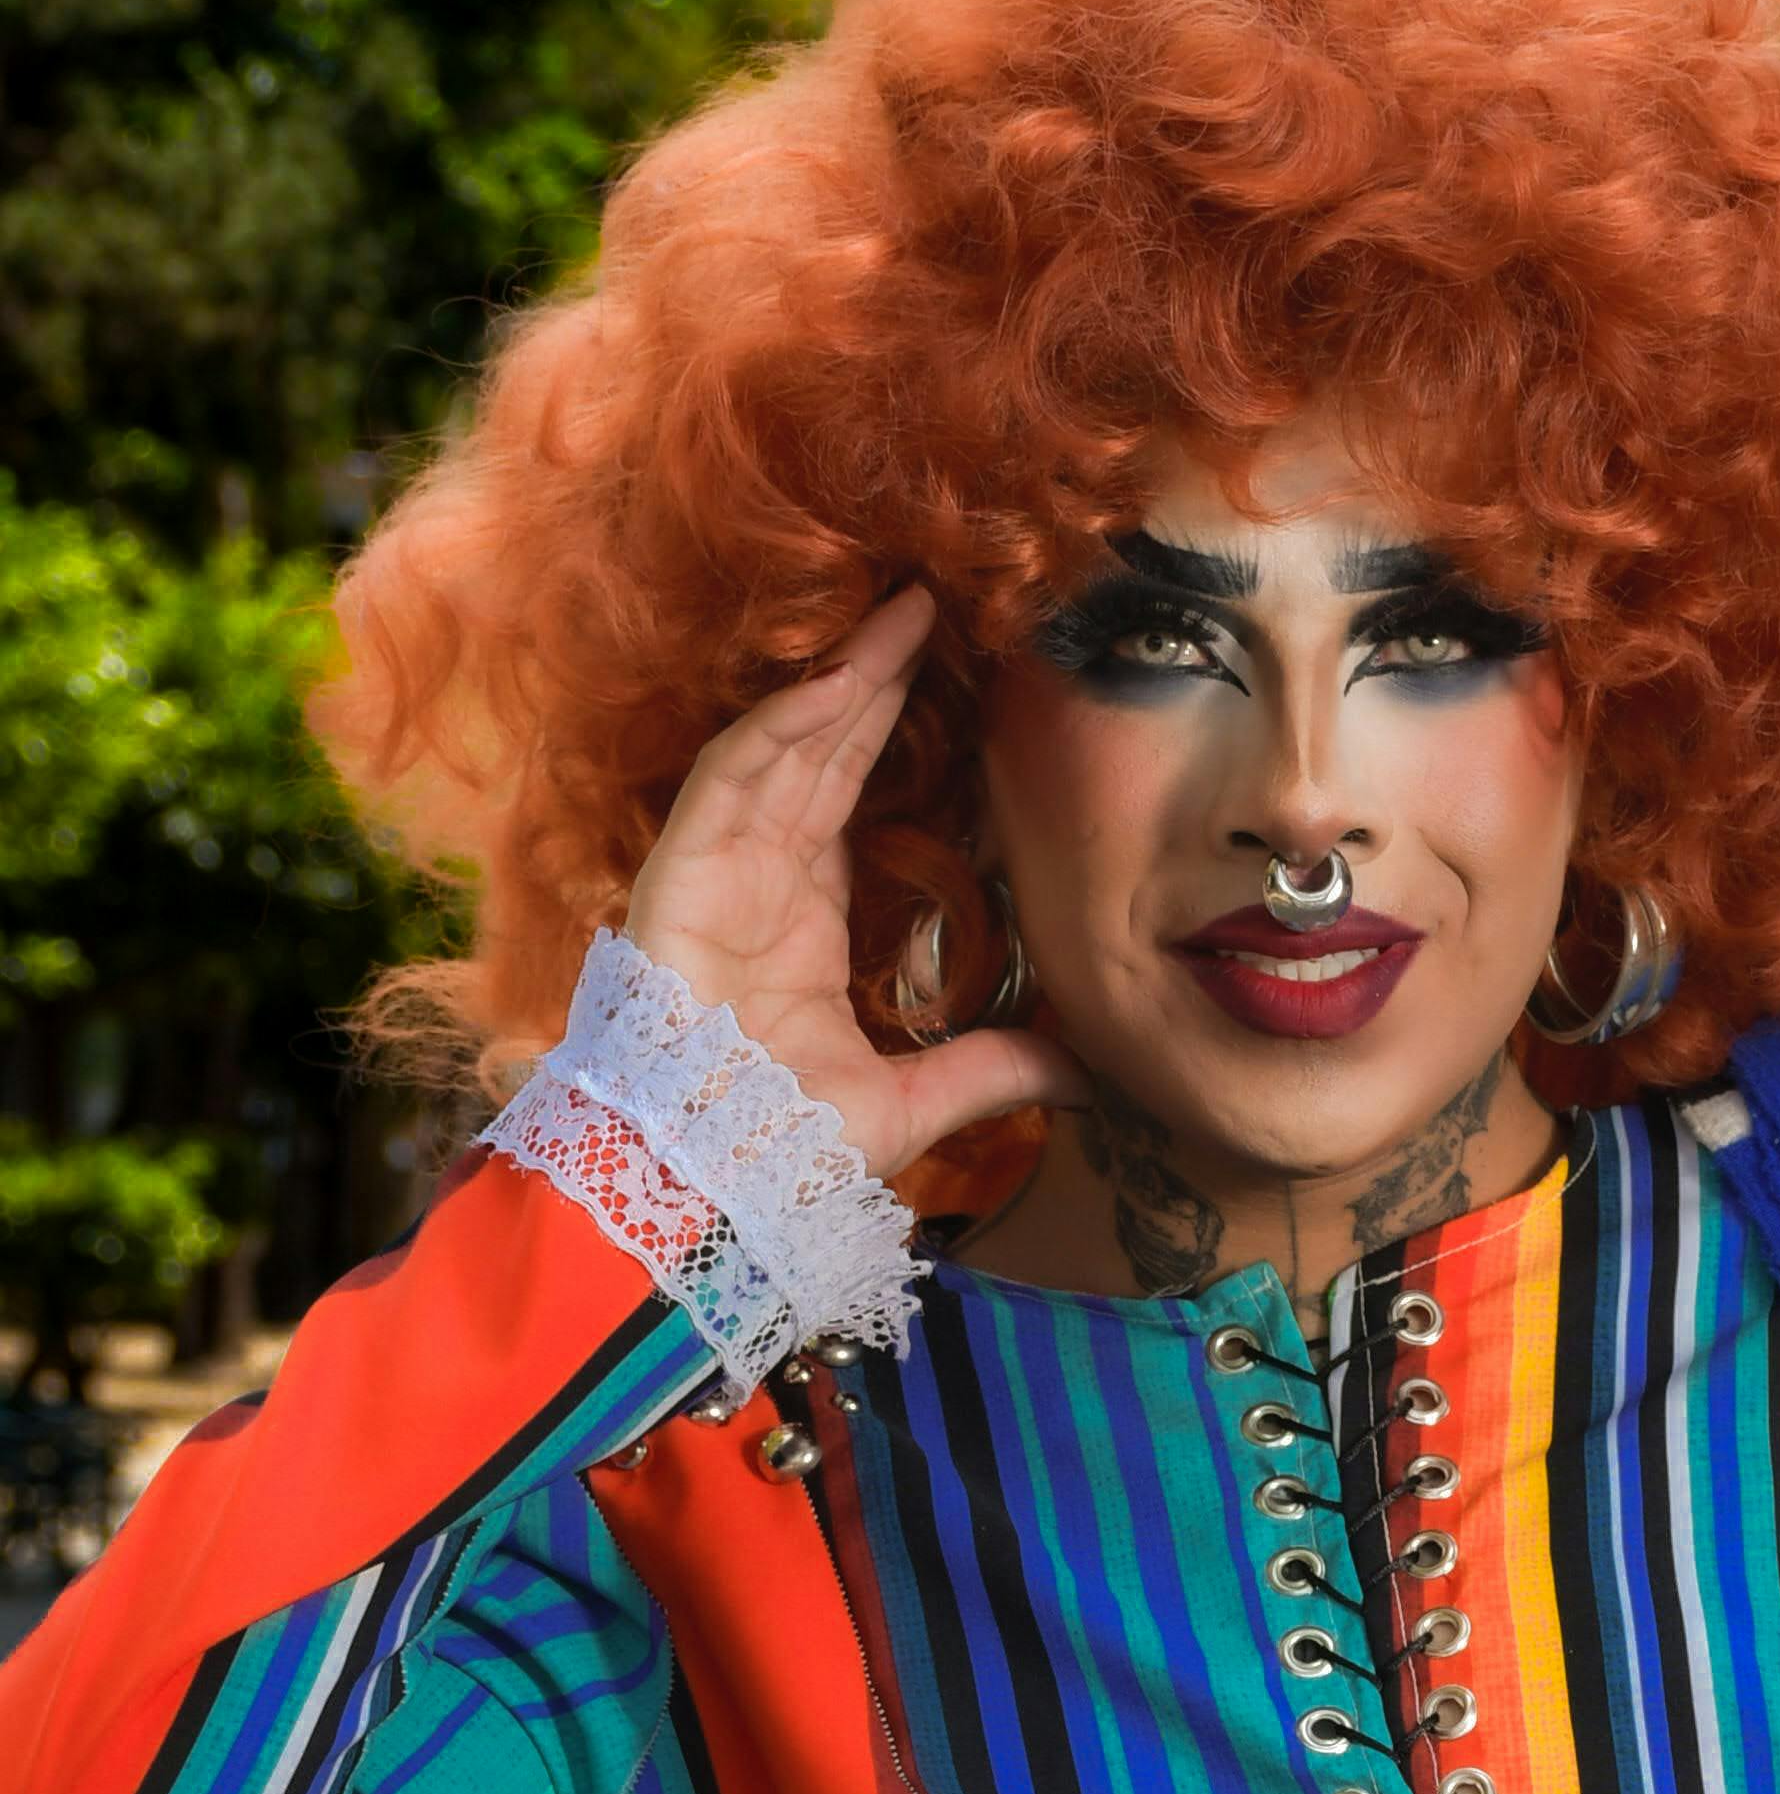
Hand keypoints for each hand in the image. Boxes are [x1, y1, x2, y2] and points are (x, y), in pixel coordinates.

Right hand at [623, 591, 1084, 1185]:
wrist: (702, 1191)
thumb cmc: (779, 1153)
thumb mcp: (912, 1103)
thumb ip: (994, 1072)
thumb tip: (1087, 1073)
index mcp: (805, 924)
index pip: (851, 797)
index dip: (893, 730)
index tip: (953, 673)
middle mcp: (758, 884)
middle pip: (821, 753)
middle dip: (873, 677)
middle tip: (932, 603)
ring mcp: (715, 874)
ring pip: (779, 749)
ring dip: (836, 682)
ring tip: (899, 618)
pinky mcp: (678, 877)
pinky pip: (727, 780)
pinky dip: (776, 730)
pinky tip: (832, 685)